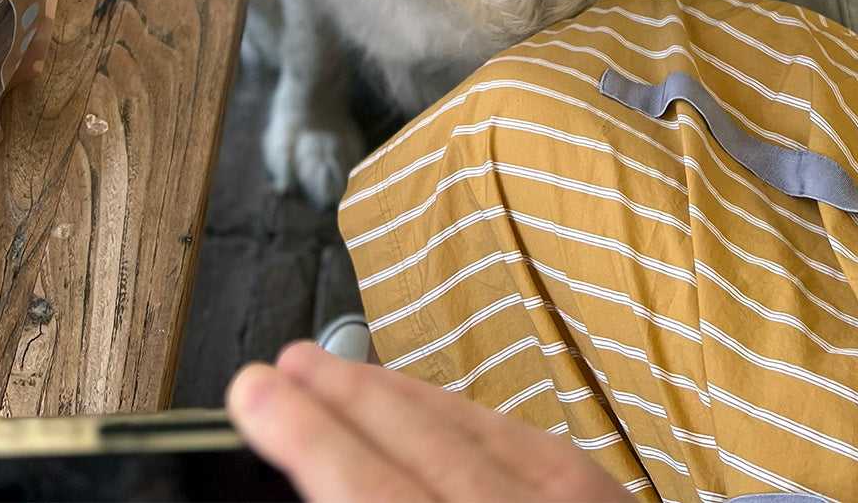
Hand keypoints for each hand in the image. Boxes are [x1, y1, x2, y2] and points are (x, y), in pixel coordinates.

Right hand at [226, 341, 627, 502]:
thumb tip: (325, 490)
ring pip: (466, 431)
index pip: (379, 500)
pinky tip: (411, 397)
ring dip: (387, 394)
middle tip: (275, 368)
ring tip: (323, 369)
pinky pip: (512, 432)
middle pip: (421, 452)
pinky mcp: (599, 497)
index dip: (312, 441)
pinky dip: (451, 409)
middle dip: (338, 401)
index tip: (258, 398)